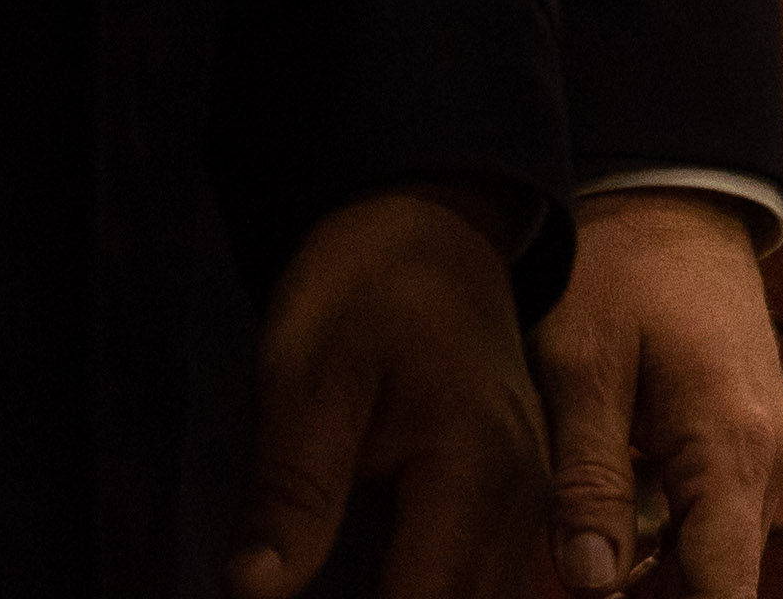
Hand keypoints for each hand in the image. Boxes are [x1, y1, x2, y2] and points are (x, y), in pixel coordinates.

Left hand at [226, 182, 545, 598]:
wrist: (428, 221)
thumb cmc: (363, 288)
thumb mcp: (307, 376)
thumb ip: (291, 490)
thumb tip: (253, 593)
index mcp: (475, 470)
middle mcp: (522, 499)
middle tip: (305, 596)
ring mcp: (530, 499)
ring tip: (356, 586)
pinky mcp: (518, 497)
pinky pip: (490, 581)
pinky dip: (440, 594)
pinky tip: (392, 587)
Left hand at [538, 190, 782, 595]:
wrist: (671, 193)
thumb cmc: (618, 266)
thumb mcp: (581, 363)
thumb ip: (588, 478)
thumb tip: (591, 585)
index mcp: (731, 449)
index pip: (723, 594)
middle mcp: (765, 460)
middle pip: (716, 585)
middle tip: (569, 589)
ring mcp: (762, 450)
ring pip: (712, 556)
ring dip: (651, 583)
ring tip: (578, 564)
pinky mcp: (744, 440)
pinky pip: (710, 518)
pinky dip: (662, 544)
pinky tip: (600, 539)